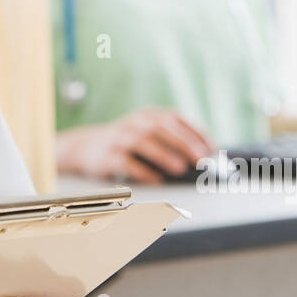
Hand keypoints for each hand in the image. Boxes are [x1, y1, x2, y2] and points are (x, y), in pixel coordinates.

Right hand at [55, 107, 215, 181]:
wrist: (85, 147)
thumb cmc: (125, 143)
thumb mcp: (146, 134)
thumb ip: (171, 141)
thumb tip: (202, 160)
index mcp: (148, 115)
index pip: (176, 118)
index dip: (195, 132)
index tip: (211, 149)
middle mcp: (134, 123)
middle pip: (161, 128)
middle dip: (184, 143)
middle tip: (201, 159)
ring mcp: (119, 138)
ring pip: (143, 142)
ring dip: (164, 155)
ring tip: (180, 168)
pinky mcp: (107, 155)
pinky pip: (126, 162)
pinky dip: (142, 171)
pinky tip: (156, 181)